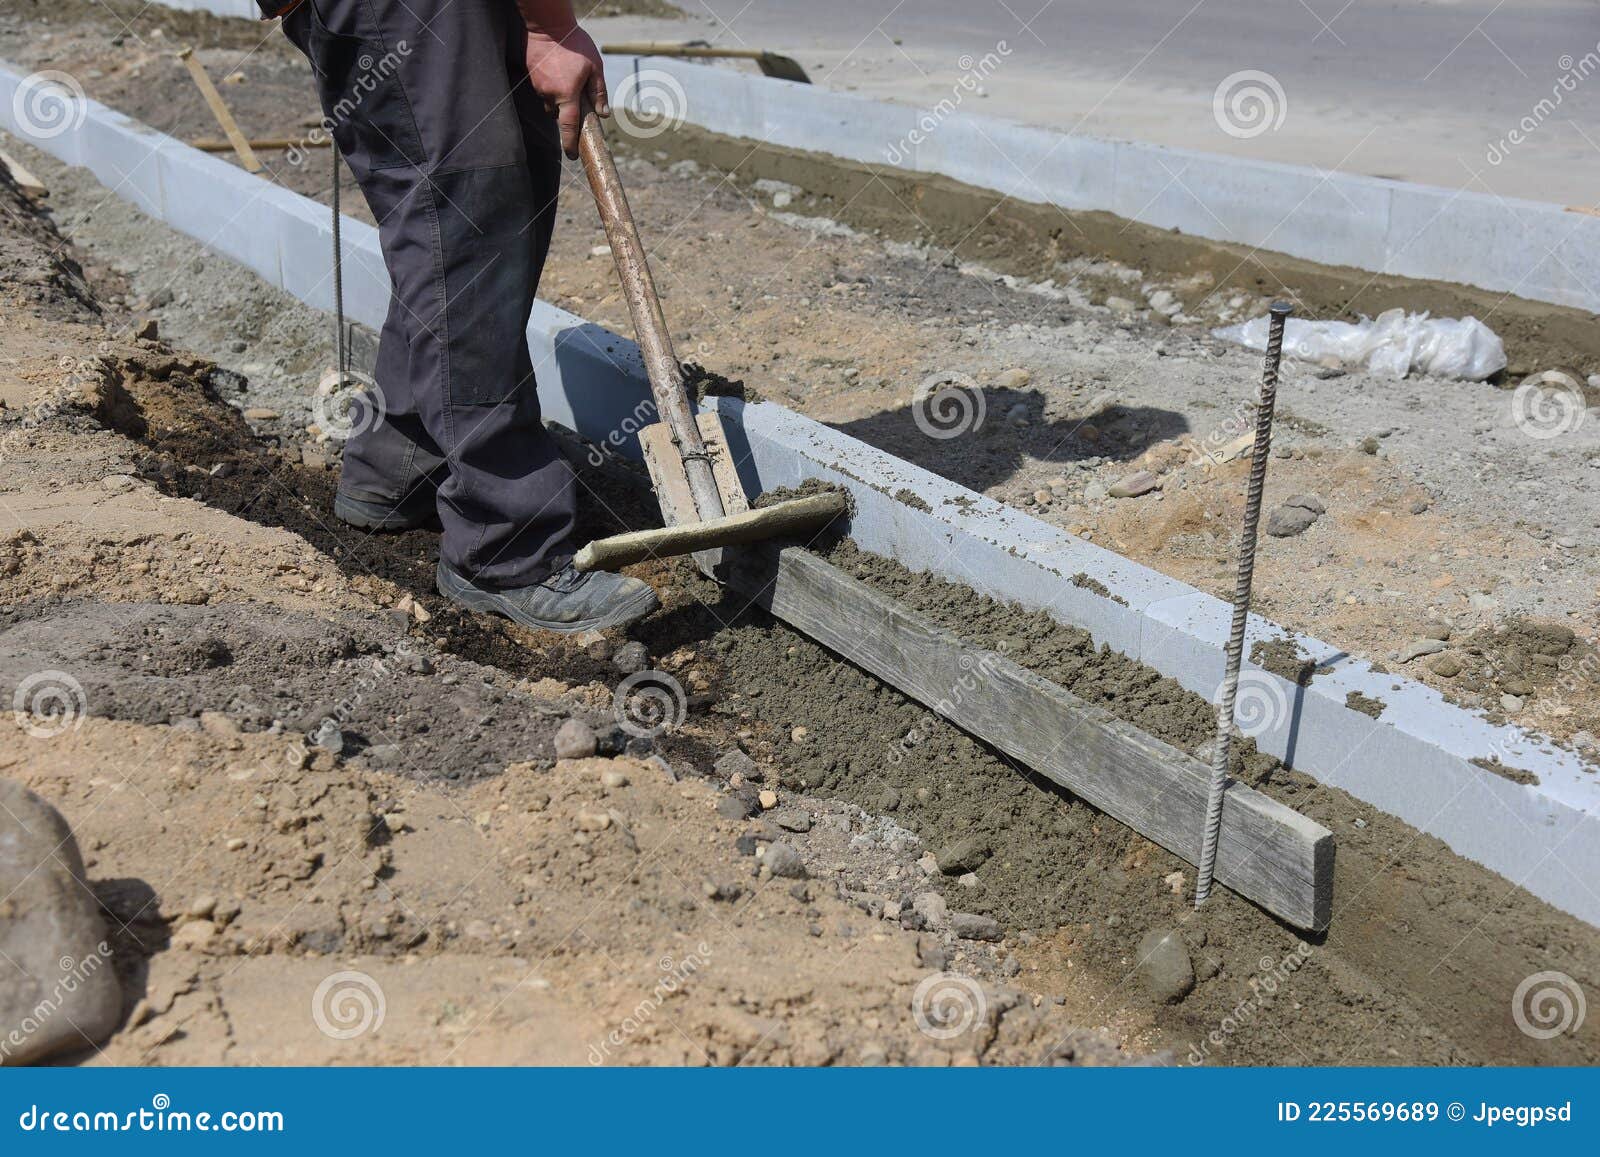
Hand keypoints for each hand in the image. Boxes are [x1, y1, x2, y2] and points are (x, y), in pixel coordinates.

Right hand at [523, 23, 607, 157]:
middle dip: (567, 112)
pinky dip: (551, 86)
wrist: (546, 25)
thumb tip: (603, 114)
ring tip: (567, 79)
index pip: (568, 126)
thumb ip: (598, 92)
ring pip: (550, 102)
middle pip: (558, 115)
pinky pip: (543, 90)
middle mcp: (550, 94)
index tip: (572, 156)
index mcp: (567, 95)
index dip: (570, 143)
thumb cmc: (574, 44)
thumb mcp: (594, 67)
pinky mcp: (531, 78)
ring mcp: (538, 86)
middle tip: (576, 97)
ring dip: (559, 98)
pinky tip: (558, 72)